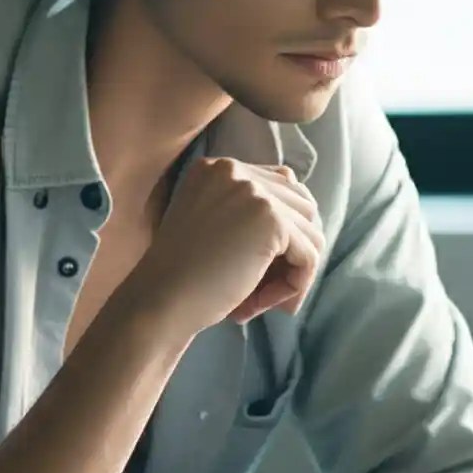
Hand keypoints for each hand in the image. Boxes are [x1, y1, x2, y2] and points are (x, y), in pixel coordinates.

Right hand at [130, 157, 323, 334]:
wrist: (159, 300)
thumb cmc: (181, 278)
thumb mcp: (212, 229)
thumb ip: (250, 216)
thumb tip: (312, 230)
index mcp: (217, 169)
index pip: (278, 188)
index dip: (280, 233)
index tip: (260, 271)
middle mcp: (235, 170)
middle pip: (299, 206)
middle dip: (291, 252)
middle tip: (266, 293)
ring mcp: (255, 191)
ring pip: (309, 232)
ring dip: (293, 271)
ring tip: (263, 301)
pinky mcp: (271, 220)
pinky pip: (309, 255)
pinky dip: (297, 284)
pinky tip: (270, 303)